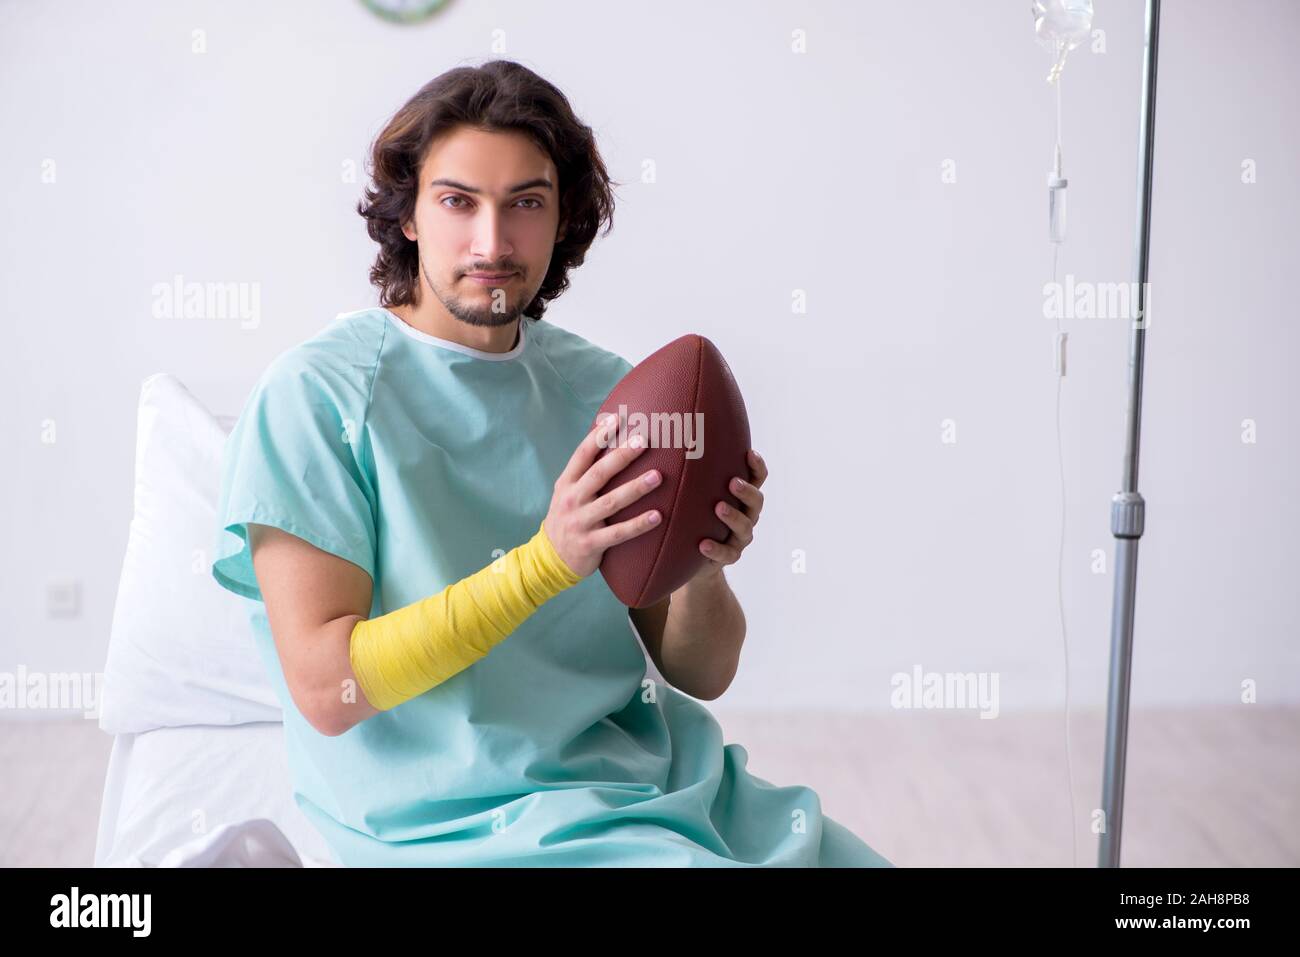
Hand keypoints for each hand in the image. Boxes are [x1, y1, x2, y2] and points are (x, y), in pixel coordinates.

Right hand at [543, 413, 661, 577]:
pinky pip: (618, 533)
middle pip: (599, 474)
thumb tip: (613, 442)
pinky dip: (638, 525)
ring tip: (657, 476)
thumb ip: (586, 472)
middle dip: (621, 456)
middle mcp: (572, 500)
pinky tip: (657, 516)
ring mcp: (581, 522)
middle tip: (643, 441)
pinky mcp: (591, 543)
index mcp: (567, 483)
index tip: (618, 419)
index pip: (582, 455)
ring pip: (611, 502)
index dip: (599, 436)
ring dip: (635, 488)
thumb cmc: (569, 517)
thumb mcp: (568, 492)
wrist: (551, 558)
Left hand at [696, 448, 766, 575]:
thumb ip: (695, 472)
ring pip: (745, 527)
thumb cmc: (695, 515)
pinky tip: (702, 544)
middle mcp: (747, 515)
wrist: (694, 558)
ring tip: (718, 508)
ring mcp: (740, 538)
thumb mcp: (697, 494)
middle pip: (756, 501)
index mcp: (743, 497)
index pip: (757, 478)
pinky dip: (716, 549)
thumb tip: (675, 433)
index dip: (757, 466)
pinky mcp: (729, 557)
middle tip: (731, 482)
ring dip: (733, 516)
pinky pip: (727, 554)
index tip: (749, 453)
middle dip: (746, 490)